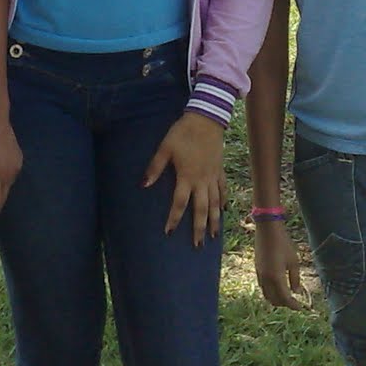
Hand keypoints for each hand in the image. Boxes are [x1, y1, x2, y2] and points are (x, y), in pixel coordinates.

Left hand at [143, 112, 225, 245]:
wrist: (206, 119)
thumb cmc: (182, 133)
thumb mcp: (165, 148)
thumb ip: (154, 168)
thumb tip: (143, 185)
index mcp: (187, 176)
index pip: (179, 203)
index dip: (174, 219)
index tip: (169, 233)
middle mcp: (202, 180)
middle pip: (201, 209)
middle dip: (200, 228)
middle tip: (198, 245)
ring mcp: (213, 176)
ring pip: (215, 203)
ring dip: (214, 220)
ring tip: (214, 236)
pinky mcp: (219, 170)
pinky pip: (222, 190)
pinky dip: (222, 202)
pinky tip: (222, 210)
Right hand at [253, 220, 306, 308]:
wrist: (267, 230)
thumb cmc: (284, 244)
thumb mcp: (293, 261)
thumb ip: (295, 278)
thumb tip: (297, 292)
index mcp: (277, 278)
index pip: (285, 299)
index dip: (293, 305)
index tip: (300, 308)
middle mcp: (266, 279)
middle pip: (274, 300)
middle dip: (285, 304)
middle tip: (294, 302)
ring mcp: (260, 274)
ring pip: (267, 295)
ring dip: (276, 299)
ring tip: (286, 296)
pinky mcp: (256, 269)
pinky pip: (262, 287)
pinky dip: (270, 291)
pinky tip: (277, 286)